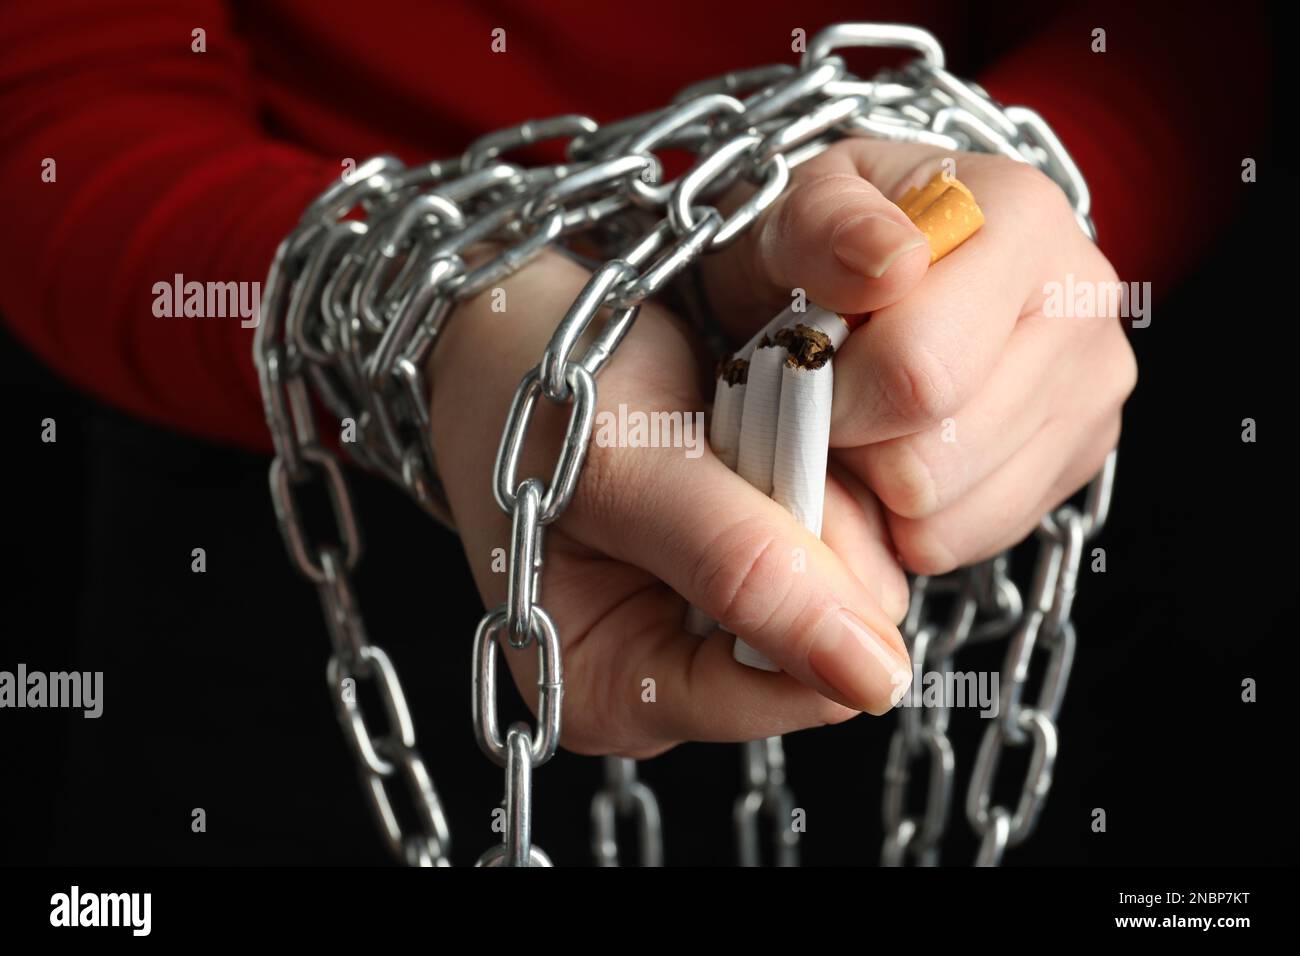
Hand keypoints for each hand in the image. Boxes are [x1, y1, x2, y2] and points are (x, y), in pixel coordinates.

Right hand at [430, 250, 916, 757]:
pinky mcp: (756, 566)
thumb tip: (878, 682)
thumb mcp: (626, 465)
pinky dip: (832, 465)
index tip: (776, 468)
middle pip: (840, 636)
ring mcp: (721, 621)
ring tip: (746, 421)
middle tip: (745, 432)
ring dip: (830, 479)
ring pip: (862, 579)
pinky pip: (855, 533)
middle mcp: (677, 674)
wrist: (523, 322)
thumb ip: (743, 570)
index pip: (797, 693)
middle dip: (820, 522)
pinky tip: (770, 425)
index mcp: (616, 688)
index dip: (820, 581)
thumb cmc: (536, 388)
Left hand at [703, 139, 1135, 574]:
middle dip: (855, 443)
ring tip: (868, 414)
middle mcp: (1080, 303)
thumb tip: (890, 262)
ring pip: (946, 515)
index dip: (833, 393)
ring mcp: (1092, 388)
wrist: (873, 269)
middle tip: (832, 395)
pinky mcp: (1080, 458)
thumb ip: (824, 224)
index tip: (805, 368)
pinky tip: (901, 446)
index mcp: (1022, 219)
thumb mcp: (798, 211)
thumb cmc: (830, 243)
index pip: (918, 371)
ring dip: (877, 484)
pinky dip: (910, 516)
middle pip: (933, 460)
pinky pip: (964, 540)